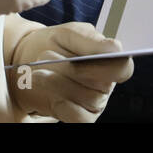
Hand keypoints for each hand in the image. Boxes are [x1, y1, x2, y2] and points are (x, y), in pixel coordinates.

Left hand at [9, 22, 133, 121]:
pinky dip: (63, 105)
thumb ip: (90, 40)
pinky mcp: (81, 116)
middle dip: (72, 70)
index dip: (106, 65)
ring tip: (38, 70)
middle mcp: (105, 83)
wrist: (30, 60)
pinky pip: (79, 118)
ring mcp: (94, 102)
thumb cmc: (55, 44)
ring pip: (87, 99)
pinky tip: (48, 91)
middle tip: (47, 55)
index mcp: (110, 60)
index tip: (80, 57)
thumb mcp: (69, 34)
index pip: (122, 68)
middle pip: (102, 84)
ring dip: (59, 83)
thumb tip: (115, 48)